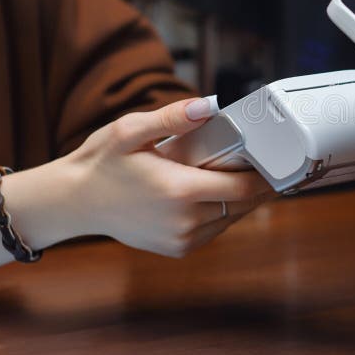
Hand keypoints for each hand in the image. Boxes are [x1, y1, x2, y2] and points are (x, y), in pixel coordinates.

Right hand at [2, 98, 270, 260]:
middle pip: (243, 206)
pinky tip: (219, 195)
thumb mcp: (131, 131)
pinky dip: (222, 214)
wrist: (75, 202)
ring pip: (230, 220)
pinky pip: (214, 231)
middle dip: (259, 187)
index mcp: (180, 191)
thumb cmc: (103, 162)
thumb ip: (172, 119)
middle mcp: (185, 221)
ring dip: (241, 201)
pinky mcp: (176, 249)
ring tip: (247, 177)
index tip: (279, 164)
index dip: (266, 178)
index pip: (244, 189)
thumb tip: (208, 106)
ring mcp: (181, 239)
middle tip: (269, 167)